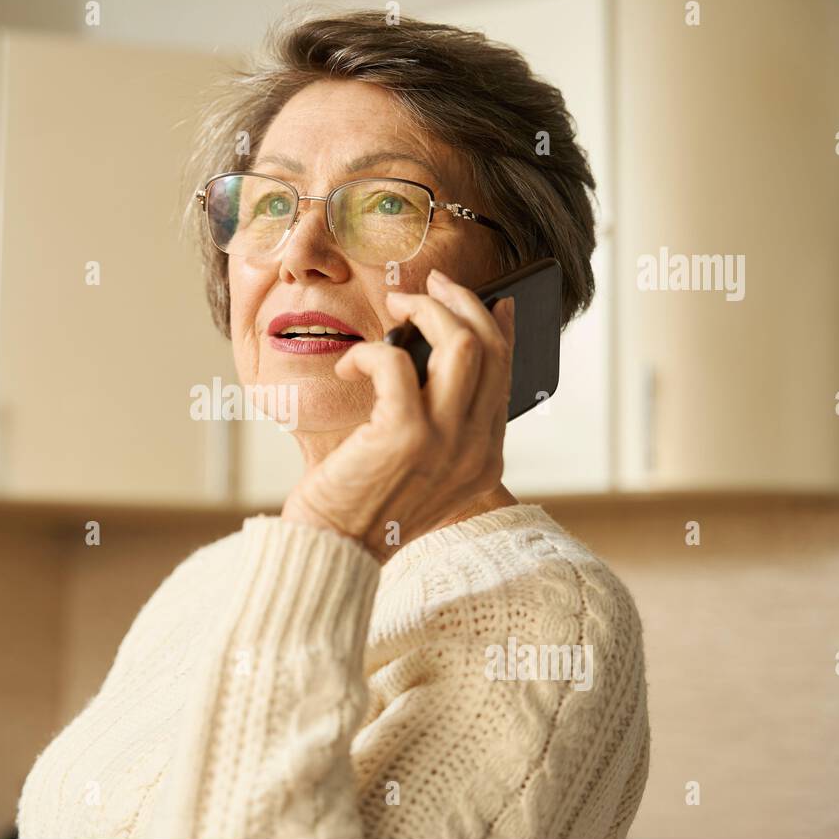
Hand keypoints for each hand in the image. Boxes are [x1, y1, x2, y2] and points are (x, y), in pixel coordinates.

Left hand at [280, 268, 515, 562]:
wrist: (333, 551)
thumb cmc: (365, 506)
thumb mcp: (421, 468)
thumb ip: (441, 423)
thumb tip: (436, 354)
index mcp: (485, 459)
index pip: (506, 375)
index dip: (497, 328)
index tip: (486, 298)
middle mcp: (476, 451)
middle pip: (489, 349)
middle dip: (460, 303)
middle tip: (426, 288)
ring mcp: (446, 443)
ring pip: (460, 345)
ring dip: (426, 311)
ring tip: (396, 306)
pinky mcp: (405, 436)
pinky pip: (397, 362)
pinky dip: (370, 352)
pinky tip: (349, 366)